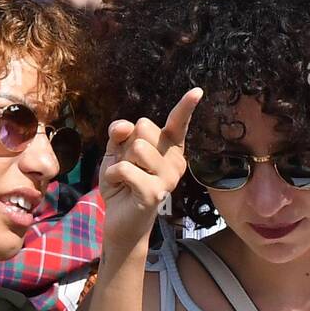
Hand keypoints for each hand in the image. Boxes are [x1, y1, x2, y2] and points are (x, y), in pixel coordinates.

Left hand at [98, 88, 202, 257]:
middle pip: (144, 125)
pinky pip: (124, 168)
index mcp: (169, 148)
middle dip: (127, 143)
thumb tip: (124, 125)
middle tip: (128, 165)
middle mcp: (175, 160)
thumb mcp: (116, 152)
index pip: (178, 123)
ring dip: (120, 160)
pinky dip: (112, 175)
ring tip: (125, 178)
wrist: (119, 219)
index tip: (197, 91)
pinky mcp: (155, 192)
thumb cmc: (122, 183)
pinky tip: (119, 187)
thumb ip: (119, 133)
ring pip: (136, 146)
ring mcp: (168, 177)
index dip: (185, 107)